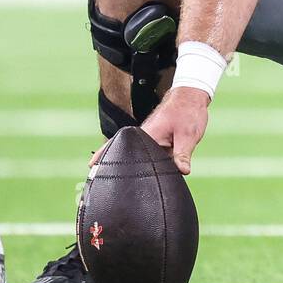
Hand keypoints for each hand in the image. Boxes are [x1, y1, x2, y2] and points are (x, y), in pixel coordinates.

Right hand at [88, 87, 208, 174]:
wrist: (192, 97)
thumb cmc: (188, 112)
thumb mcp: (188, 135)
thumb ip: (183, 154)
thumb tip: (183, 172)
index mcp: (147, 134)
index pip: (123, 147)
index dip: (106, 156)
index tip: (91, 167)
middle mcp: (145, 137)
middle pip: (126, 154)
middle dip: (114, 166)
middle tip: (97, 180)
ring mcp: (150, 140)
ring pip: (139, 158)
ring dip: (131, 167)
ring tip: (115, 185)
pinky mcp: (157, 143)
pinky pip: (148, 157)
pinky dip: (144, 166)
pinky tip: (143, 179)